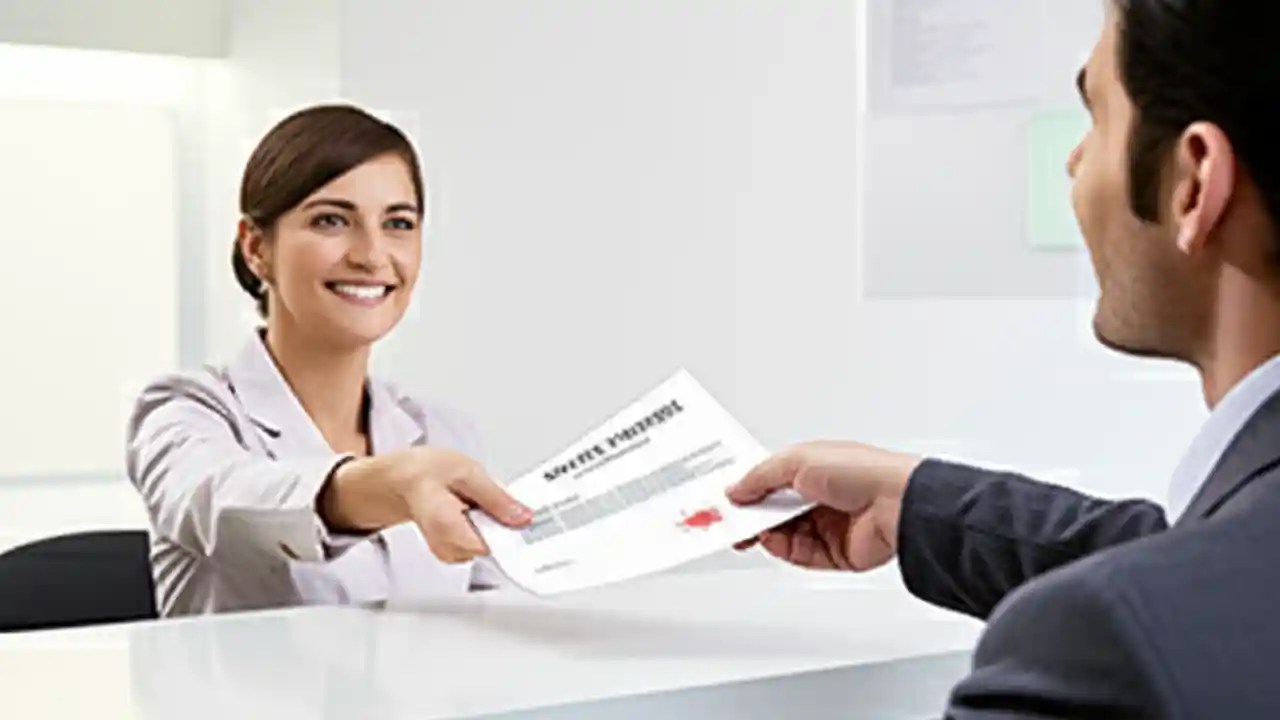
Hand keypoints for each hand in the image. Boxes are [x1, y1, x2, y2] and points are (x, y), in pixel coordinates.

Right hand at [321, 447, 531, 563]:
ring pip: (490, 547)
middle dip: (504, 525)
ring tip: (481, 502)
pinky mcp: (455, 553)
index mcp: (445, 525)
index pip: (491, 546)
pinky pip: (482, 545)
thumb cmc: (424, 472)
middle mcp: (446, 547)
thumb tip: (523, 517)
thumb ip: (495, 497)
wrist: (399, 482)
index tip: (526, 520)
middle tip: (502, 502)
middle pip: (493, 547)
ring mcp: (450, 553)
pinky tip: (478, 511)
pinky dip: (487, 529)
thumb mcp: (466, 471)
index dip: (513, 534)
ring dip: (495, 526)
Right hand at [726, 442, 920, 571]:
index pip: (771, 481)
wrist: (897, 503)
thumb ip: (760, 476)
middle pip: (774, 511)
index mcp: (815, 468)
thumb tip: (736, 489)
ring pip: (784, 535)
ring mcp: (829, 525)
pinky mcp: (836, 553)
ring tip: (748, 529)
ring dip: (764, 532)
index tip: (726, 498)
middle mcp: (821, 496)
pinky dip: (783, 550)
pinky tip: (772, 541)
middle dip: (750, 515)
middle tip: (727, 519)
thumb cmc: (862, 471)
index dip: (748, 489)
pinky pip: (800, 555)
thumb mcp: (796, 460)